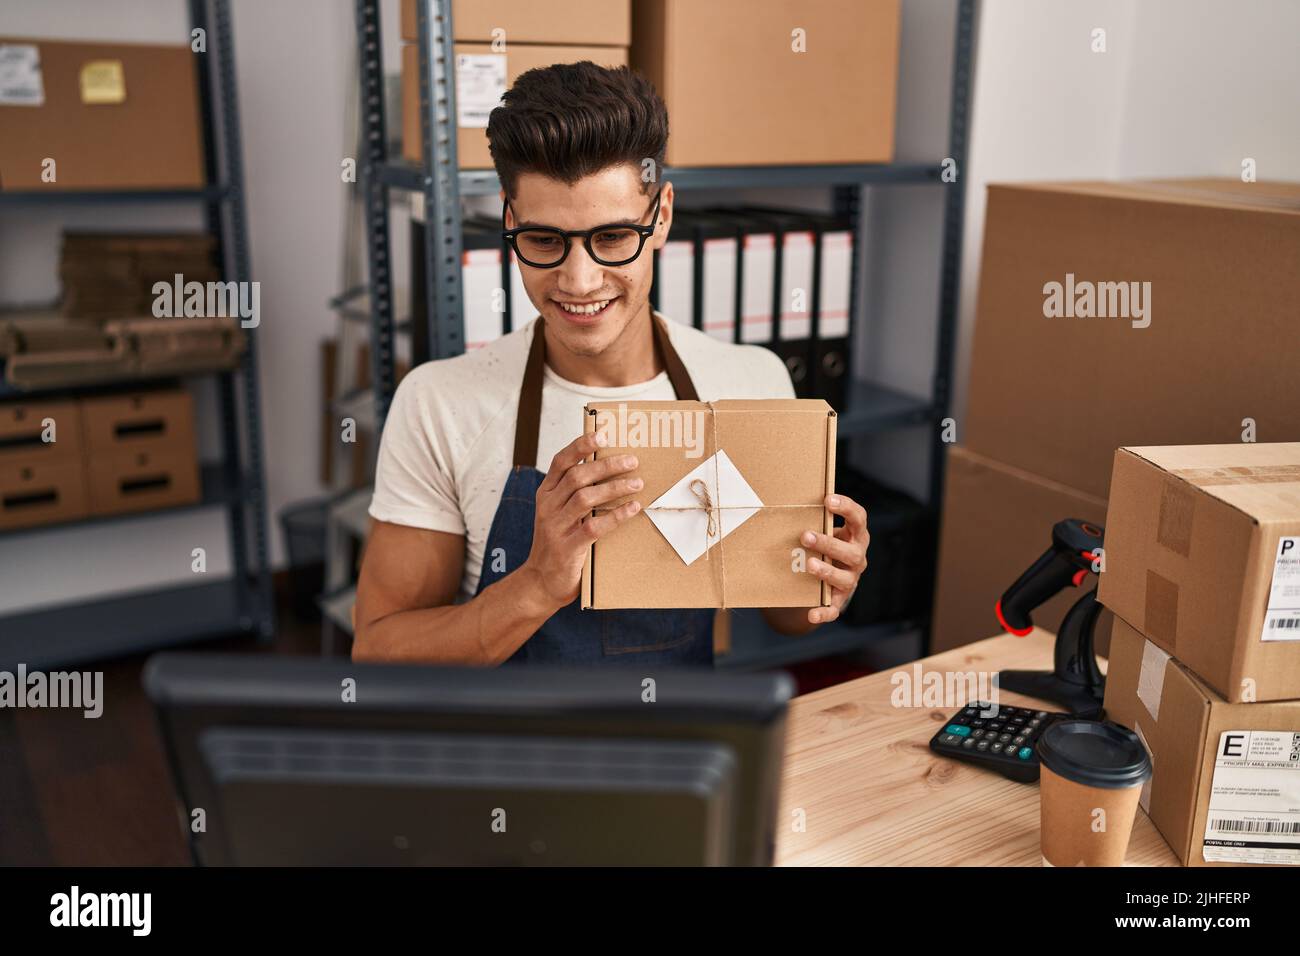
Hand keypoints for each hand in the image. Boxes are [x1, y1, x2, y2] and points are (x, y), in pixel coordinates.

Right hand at [521, 431, 643, 608]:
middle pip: (577, 476)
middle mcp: (548, 506)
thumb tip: (608, 469)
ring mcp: (556, 527)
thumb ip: (575, 493)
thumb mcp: (560, 513)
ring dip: (614, 488)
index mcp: (546, 493)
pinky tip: (633, 509)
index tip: (604, 435)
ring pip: (585, 498)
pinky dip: (616, 516)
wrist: (542, 581)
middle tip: (633, 461)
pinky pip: (594, 527)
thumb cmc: (558, 542)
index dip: (581, 446)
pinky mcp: (568, 547)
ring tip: (637, 483)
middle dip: (607, 465)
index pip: (560, 461)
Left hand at [799, 493, 869, 624]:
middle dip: (828, 543)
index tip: (827, 499)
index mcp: (855, 535)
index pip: (858, 518)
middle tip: (805, 536)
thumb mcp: (825, 530)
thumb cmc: (824, 544)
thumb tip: (783, 501)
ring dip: (827, 572)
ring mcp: (850, 578)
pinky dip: (824, 613)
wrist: (828, 574)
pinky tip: (812, 614)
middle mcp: (857, 557)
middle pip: (851, 551)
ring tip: (809, 565)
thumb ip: (814, 519)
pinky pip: (834, 608)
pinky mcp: (840, 598)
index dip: (846, 508)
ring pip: (845, 578)